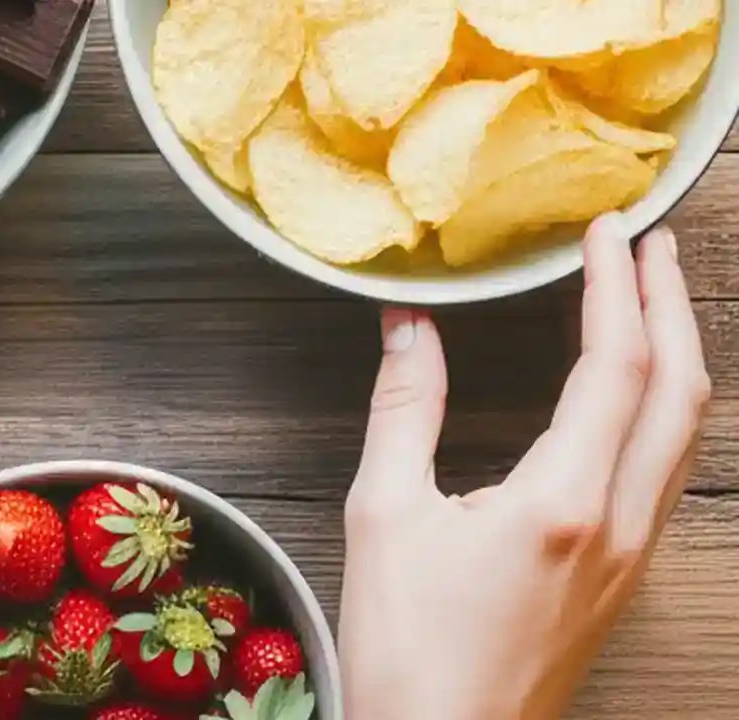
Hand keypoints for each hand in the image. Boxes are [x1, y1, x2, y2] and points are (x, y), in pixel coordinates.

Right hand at [338, 217, 710, 719]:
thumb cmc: (407, 646)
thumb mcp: (385, 514)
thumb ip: (404, 410)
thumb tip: (409, 328)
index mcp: (562, 501)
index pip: (614, 364)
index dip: (616, 285)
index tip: (609, 229)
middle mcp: (618, 524)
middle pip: (680, 391)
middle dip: (672, 305)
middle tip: (651, 245)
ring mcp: (631, 556)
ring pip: (686, 434)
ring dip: (679, 355)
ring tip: (653, 302)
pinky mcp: (621, 579)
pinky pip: (668, 472)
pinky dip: (666, 409)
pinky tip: (636, 398)